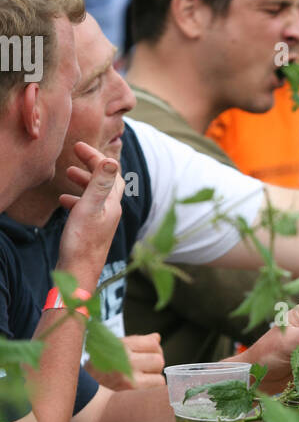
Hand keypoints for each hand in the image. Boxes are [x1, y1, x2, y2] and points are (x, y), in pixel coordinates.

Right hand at [56, 142, 123, 292]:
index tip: (78, 147)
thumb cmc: (82, 243)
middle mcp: (111, 211)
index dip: (96, 156)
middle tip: (75, 153)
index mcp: (112, 204)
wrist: (79, 275)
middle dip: (92, 165)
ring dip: (83, 180)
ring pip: (96, 194)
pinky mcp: (92, 231)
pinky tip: (63, 201)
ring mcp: (103, 222)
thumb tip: (112, 160)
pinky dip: (77, 199)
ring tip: (67, 173)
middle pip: (106, 181)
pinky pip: (87, 208)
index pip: (110, 172)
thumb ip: (99, 185)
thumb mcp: (89, 208)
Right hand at [86, 333, 164, 391]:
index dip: (155, 350)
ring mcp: (128, 378)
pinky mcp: (131, 395)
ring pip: (159, 378)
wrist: (79, 396)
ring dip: (152, 382)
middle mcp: (124, 359)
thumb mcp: (109, 351)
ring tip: (137, 384)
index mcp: (119, 345)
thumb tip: (157, 338)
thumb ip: (134, 343)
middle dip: (154, 367)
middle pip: (158, 360)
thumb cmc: (96, 372)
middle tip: (143, 373)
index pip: (153, 343)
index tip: (148, 357)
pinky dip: (150, 393)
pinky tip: (137, 394)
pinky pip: (154, 392)